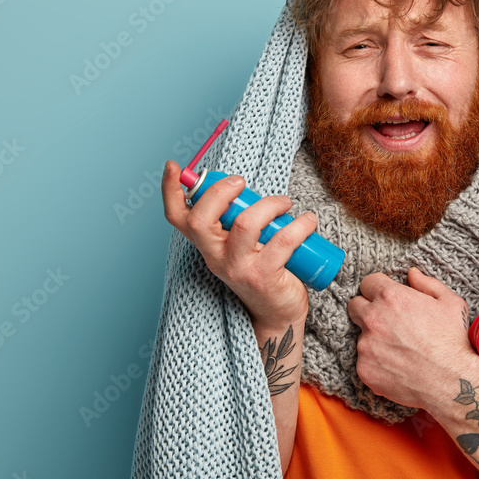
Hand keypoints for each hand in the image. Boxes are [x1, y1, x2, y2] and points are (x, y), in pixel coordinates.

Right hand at [161, 160, 317, 327]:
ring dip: (270, 205)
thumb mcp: (241, 243)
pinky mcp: (263, 276)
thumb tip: (246, 186)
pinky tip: (308, 221)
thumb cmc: (262, 269)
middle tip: (242, 183)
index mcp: (207, 244)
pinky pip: (282, 242)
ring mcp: (237, 268)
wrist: (277, 312)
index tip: (174, 166)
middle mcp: (215, 257)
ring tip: (285, 203)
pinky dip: (300, 225)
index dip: (170, 190)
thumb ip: (237, 218)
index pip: (178, 218)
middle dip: (221, 192)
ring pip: (245, 224)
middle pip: (201, 219)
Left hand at [347, 267, 478, 411]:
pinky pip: (364, 361)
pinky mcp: (364, 369)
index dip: (378, 289)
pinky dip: (376, 362)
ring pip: (361, 336)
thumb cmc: (453, 341)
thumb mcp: (450, 303)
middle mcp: (373, 318)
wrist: (451, 382)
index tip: (386, 298)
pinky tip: (397, 366)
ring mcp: (366, 345)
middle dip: (367, 309)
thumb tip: (412, 274)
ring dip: (374, 339)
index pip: (367, 282)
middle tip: (387, 322)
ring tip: (399, 349)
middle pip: (355, 305)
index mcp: (391, 297)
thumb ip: (427, 283)